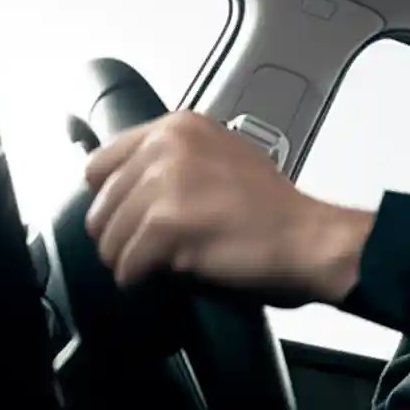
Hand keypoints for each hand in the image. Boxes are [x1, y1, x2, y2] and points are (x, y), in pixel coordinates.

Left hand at [83, 110, 373, 306]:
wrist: (310, 239)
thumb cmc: (275, 211)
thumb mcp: (223, 157)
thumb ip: (176, 160)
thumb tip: (130, 185)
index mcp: (178, 126)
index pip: (100, 164)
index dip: (114, 199)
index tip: (135, 218)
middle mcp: (167, 146)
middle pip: (100, 207)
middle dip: (122, 236)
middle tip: (156, 250)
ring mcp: (166, 183)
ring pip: (108, 240)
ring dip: (132, 261)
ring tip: (167, 265)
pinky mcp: (167, 224)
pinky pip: (127, 267)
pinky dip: (144, 282)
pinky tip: (174, 277)